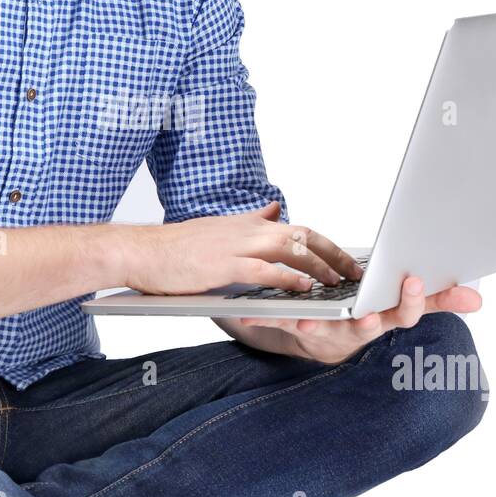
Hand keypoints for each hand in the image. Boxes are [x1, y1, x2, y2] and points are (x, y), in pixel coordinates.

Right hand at [121, 199, 361, 296]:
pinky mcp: (222, 265)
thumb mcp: (219, 229)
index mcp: (247, 224)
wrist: (140, 251)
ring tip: (337, 281)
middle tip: (354, 272)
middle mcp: (246, 230)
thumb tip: (276, 209)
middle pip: (302, 236)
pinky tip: (303, 287)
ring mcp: (235, 246)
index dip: (325, 244)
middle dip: (333, 254)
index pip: (297, 229)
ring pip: (289, 250)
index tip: (345, 259)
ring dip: (318, 266)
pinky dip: (287, 278)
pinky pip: (264, 270)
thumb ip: (251, 221)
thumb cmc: (175, 247)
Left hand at [234, 275, 482, 364]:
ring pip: (327, 329)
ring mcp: (329, 333)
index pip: (406, 312)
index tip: (416, 279)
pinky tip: (264, 310)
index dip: (414, 300)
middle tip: (371, 311)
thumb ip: (438, 300)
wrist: (316, 334)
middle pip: (371, 326)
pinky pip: (286, 324)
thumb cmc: (364, 313)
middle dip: (371, 319)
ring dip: (319, 324)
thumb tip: (478, 299)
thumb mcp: (400, 304)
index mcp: (385, 317)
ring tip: (311, 316)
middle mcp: (359, 330)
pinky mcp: (300, 330)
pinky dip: (277, 316)